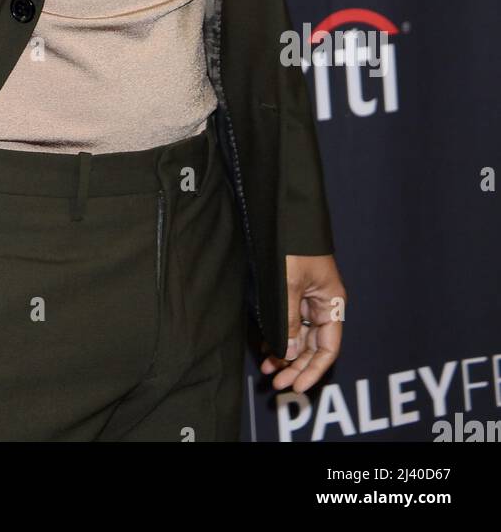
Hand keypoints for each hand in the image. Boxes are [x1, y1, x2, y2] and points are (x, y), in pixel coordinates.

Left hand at [260, 254, 345, 392]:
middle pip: (313, 346)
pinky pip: (289, 321)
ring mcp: (307, 297)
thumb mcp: (289, 284)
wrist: (283, 211)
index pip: (329, 348)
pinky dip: (278, 335)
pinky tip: (266, 347)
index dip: (314, 370)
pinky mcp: (292, 290)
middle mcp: (322, 302)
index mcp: (331, 302)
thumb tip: (290, 353)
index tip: (297, 386)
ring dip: (285, 353)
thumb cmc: (291, 244)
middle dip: (295, 365)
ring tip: (267, 368)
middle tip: (276, 382)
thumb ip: (289, 320)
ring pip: (299, 335)